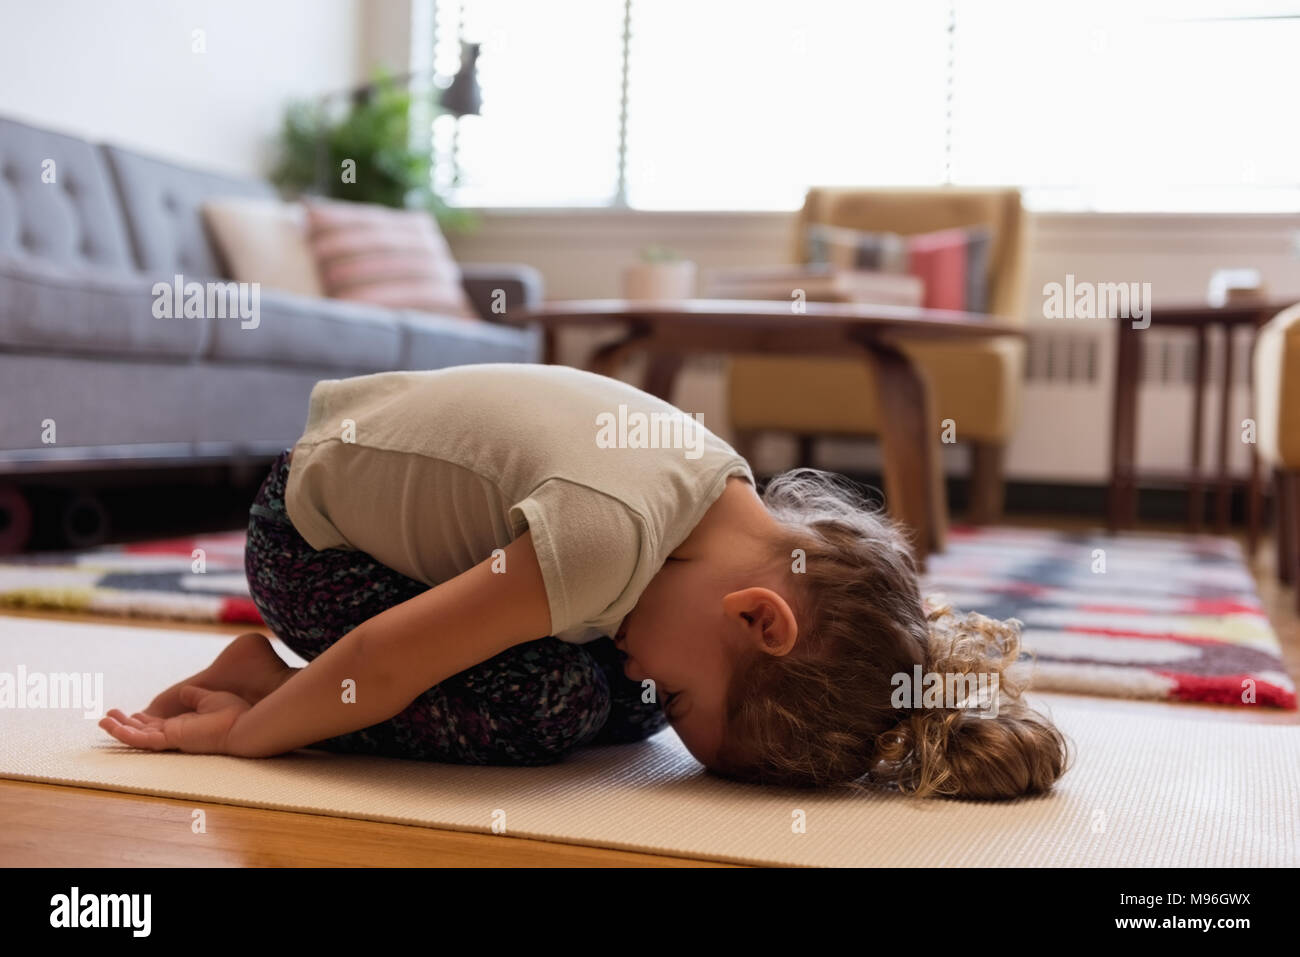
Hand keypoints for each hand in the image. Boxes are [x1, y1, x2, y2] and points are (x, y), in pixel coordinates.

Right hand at [100, 685, 252, 754]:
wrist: (246, 723)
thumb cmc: (234, 713)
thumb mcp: (210, 699)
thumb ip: (195, 697)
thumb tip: (185, 692)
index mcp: (185, 726)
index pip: (158, 725)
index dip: (143, 720)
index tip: (132, 713)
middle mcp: (176, 734)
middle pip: (144, 732)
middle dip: (125, 725)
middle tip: (108, 717)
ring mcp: (173, 738)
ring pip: (139, 738)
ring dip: (120, 730)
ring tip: (102, 722)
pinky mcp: (172, 739)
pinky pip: (143, 740)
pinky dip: (127, 734)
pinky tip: (113, 728)